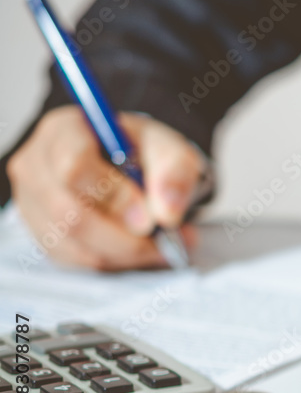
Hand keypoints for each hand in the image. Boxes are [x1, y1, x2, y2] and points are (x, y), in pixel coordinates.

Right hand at [7, 106, 201, 269]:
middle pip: (69, 214)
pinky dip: (116, 262)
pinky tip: (142, 250)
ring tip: (164, 245)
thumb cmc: (147, 153)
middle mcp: (36, 166)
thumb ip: (175, 174)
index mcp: (63, 131)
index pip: (74, 166)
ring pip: (74, 245)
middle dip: (124, 237)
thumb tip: (166, 214)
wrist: (136, 167)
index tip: (151, 217)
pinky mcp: (43, 236)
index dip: (114, 196)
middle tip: (165, 239)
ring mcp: (32, 204)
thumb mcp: (171, 150)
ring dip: (126, 253)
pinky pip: (77, 261)